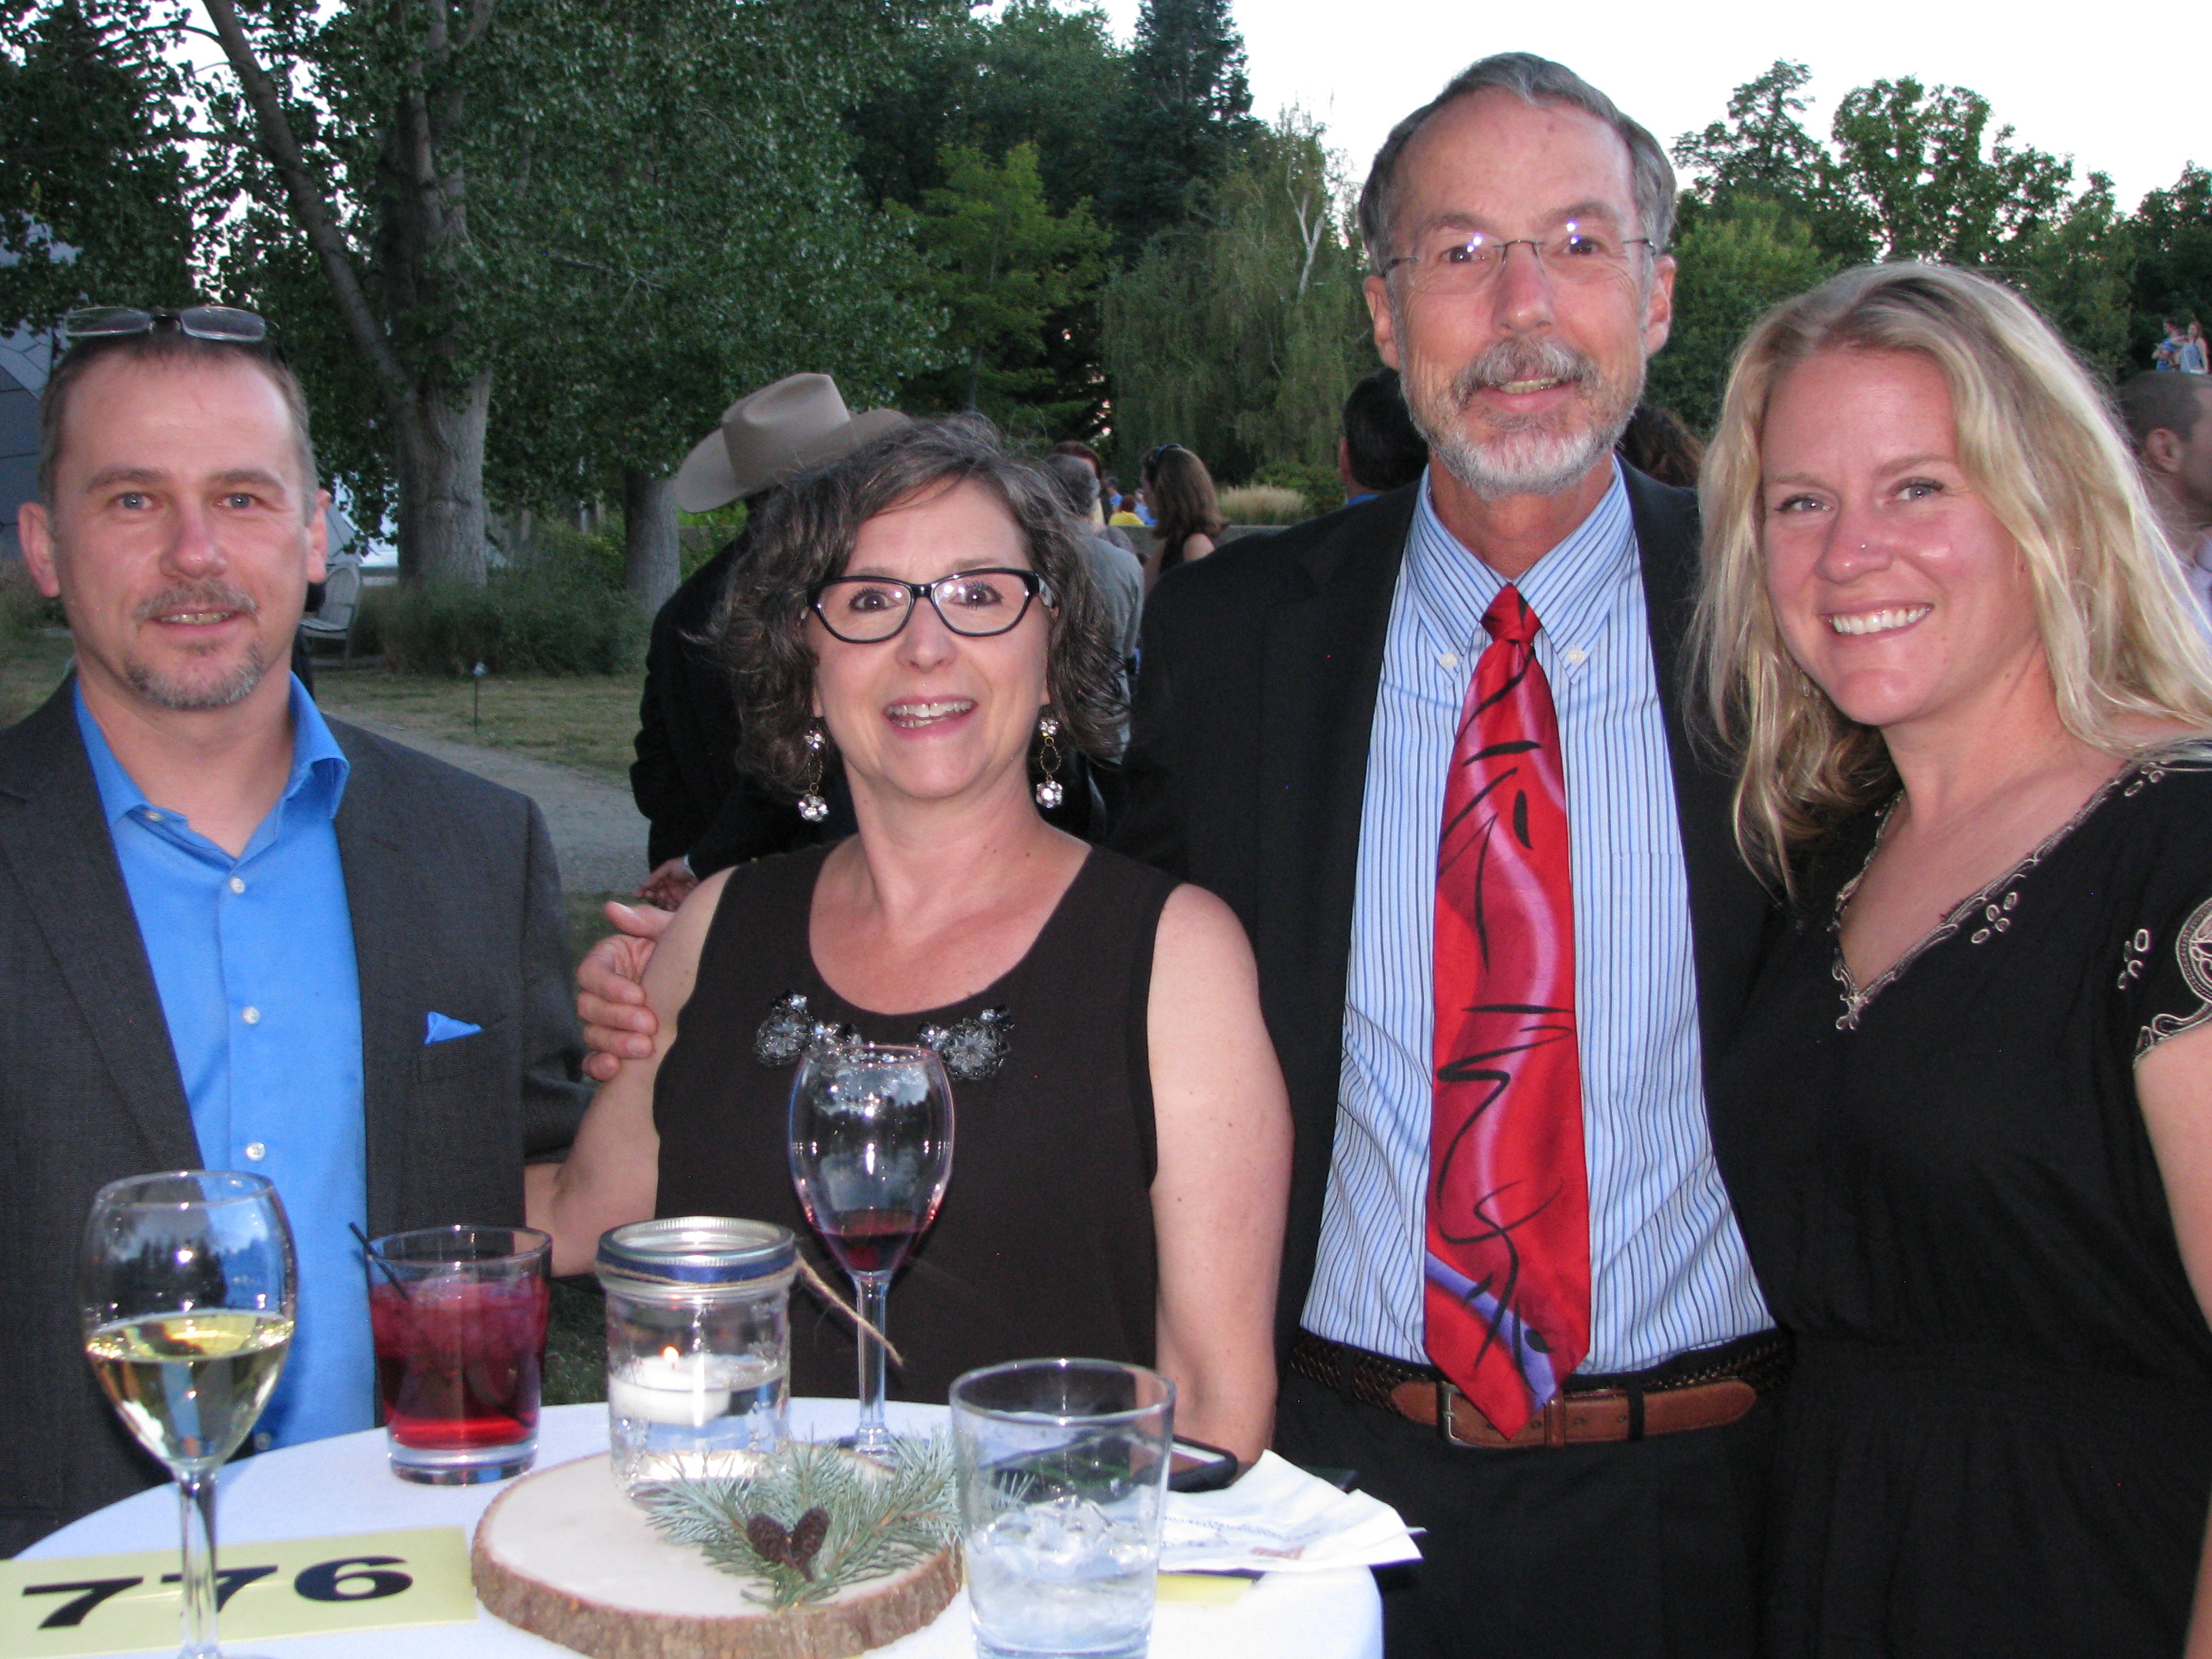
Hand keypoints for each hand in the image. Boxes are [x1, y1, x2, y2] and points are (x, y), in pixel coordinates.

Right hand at [577, 900, 671, 1081]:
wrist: (704, 984)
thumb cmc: (685, 955)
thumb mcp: (672, 935)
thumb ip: (646, 921)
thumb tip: (612, 908)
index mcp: (609, 961)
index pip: (591, 973)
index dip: (610, 986)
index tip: (639, 994)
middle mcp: (602, 992)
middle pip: (589, 1007)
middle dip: (617, 1017)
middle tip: (648, 1025)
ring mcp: (605, 1021)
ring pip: (592, 1034)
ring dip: (614, 1043)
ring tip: (643, 1048)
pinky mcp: (611, 1046)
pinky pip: (594, 1059)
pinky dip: (598, 1066)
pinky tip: (614, 1069)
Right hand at [638, 857, 698, 910]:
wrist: (701, 870)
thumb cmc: (684, 867)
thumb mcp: (668, 867)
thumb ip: (655, 877)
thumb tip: (643, 887)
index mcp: (665, 882)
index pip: (652, 889)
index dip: (646, 892)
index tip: (639, 895)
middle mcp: (670, 891)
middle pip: (657, 899)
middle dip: (653, 898)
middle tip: (653, 895)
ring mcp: (677, 898)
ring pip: (664, 905)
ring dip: (661, 904)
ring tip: (663, 899)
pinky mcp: (684, 904)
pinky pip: (674, 910)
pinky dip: (669, 910)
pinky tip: (668, 906)